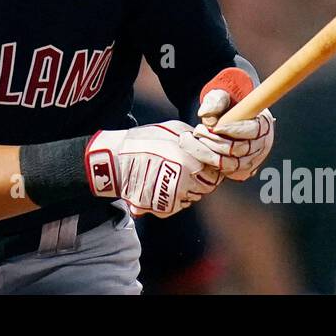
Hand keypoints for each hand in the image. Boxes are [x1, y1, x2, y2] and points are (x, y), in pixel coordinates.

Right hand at [85, 120, 221, 217]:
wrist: (117, 160)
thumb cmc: (145, 141)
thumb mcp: (175, 129)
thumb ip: (196, 138)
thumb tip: (211, 143)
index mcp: (193, 160)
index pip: (218, 170)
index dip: (213, 165)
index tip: (205, 161)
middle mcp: (188, 180)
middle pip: (209, 185)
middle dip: (203, 177)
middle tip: (188, 168)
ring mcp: (177, 195)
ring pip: (196, 195)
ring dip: (190, 187)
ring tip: (174, 175)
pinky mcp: (166, 206)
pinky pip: (182, 204)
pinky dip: (178, 197)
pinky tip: (166, 184)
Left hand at [193, 68, 275, 181]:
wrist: (225, 114)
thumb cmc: (227, 105)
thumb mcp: (221, 95)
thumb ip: (215, 101)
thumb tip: (205, 113)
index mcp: (262, 121)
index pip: (252, 130)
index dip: (233, 130)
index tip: (215, 128)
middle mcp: (262, 142)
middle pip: (241, 149)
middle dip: (216, 142)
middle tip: (199, 133)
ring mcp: (254, 158)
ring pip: (233, 164)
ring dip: (211, 154)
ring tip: (197, 142)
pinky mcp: (243, 169)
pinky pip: (229, 173)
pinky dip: (214, 165)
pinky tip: (202, 154)